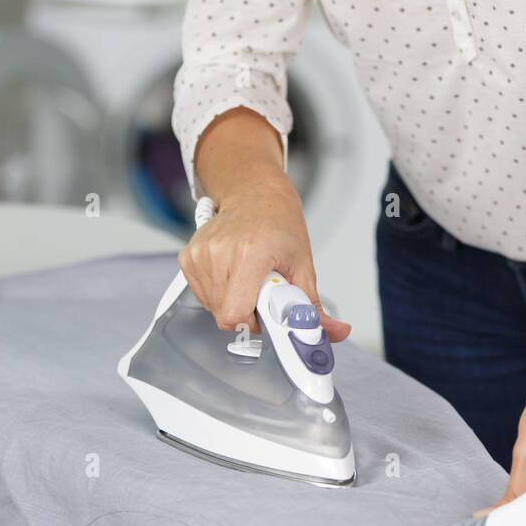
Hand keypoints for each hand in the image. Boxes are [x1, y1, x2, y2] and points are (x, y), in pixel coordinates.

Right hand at [178, 173, 350, 342]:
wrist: (254, 193)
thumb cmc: (279, 224)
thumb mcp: (303, 264)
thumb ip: (314, 306)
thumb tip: (337, 332)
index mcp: (251, 253)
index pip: (236, 313)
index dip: (253, 322)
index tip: (266, 311)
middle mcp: (221, 252)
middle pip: (224, 314)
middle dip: (245, 312)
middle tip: (261, 290)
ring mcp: (201, 253)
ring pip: (212, 307)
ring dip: (231, 302)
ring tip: (247, 278)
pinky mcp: (188, 256)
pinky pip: (201, 294)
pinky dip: (217, 292)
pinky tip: (231, 273)